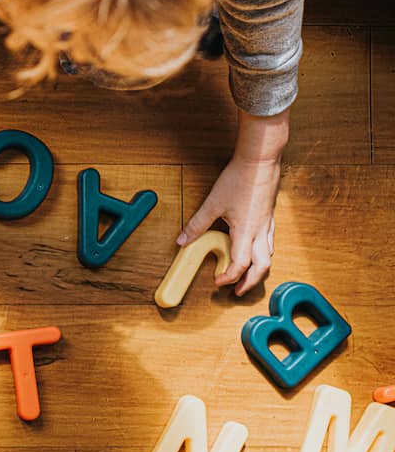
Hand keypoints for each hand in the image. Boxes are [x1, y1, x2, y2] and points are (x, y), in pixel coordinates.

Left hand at [177, 109, 287, 295]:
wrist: (260, 159)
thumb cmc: (240, 179)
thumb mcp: (213, 203)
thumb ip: (197, 224)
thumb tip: (182, 240)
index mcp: (246, 231)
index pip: (241, 264)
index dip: (229, 277)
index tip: (218, 283)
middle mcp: (261, 231)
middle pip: (262, 267)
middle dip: (251, 282)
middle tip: (238, 291)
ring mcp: (268, 224)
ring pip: (269, 255)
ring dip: (258, 270)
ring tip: (245, 276)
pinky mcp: (270, 216)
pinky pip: (270, 242)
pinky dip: (262, 254)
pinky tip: (253, 251)